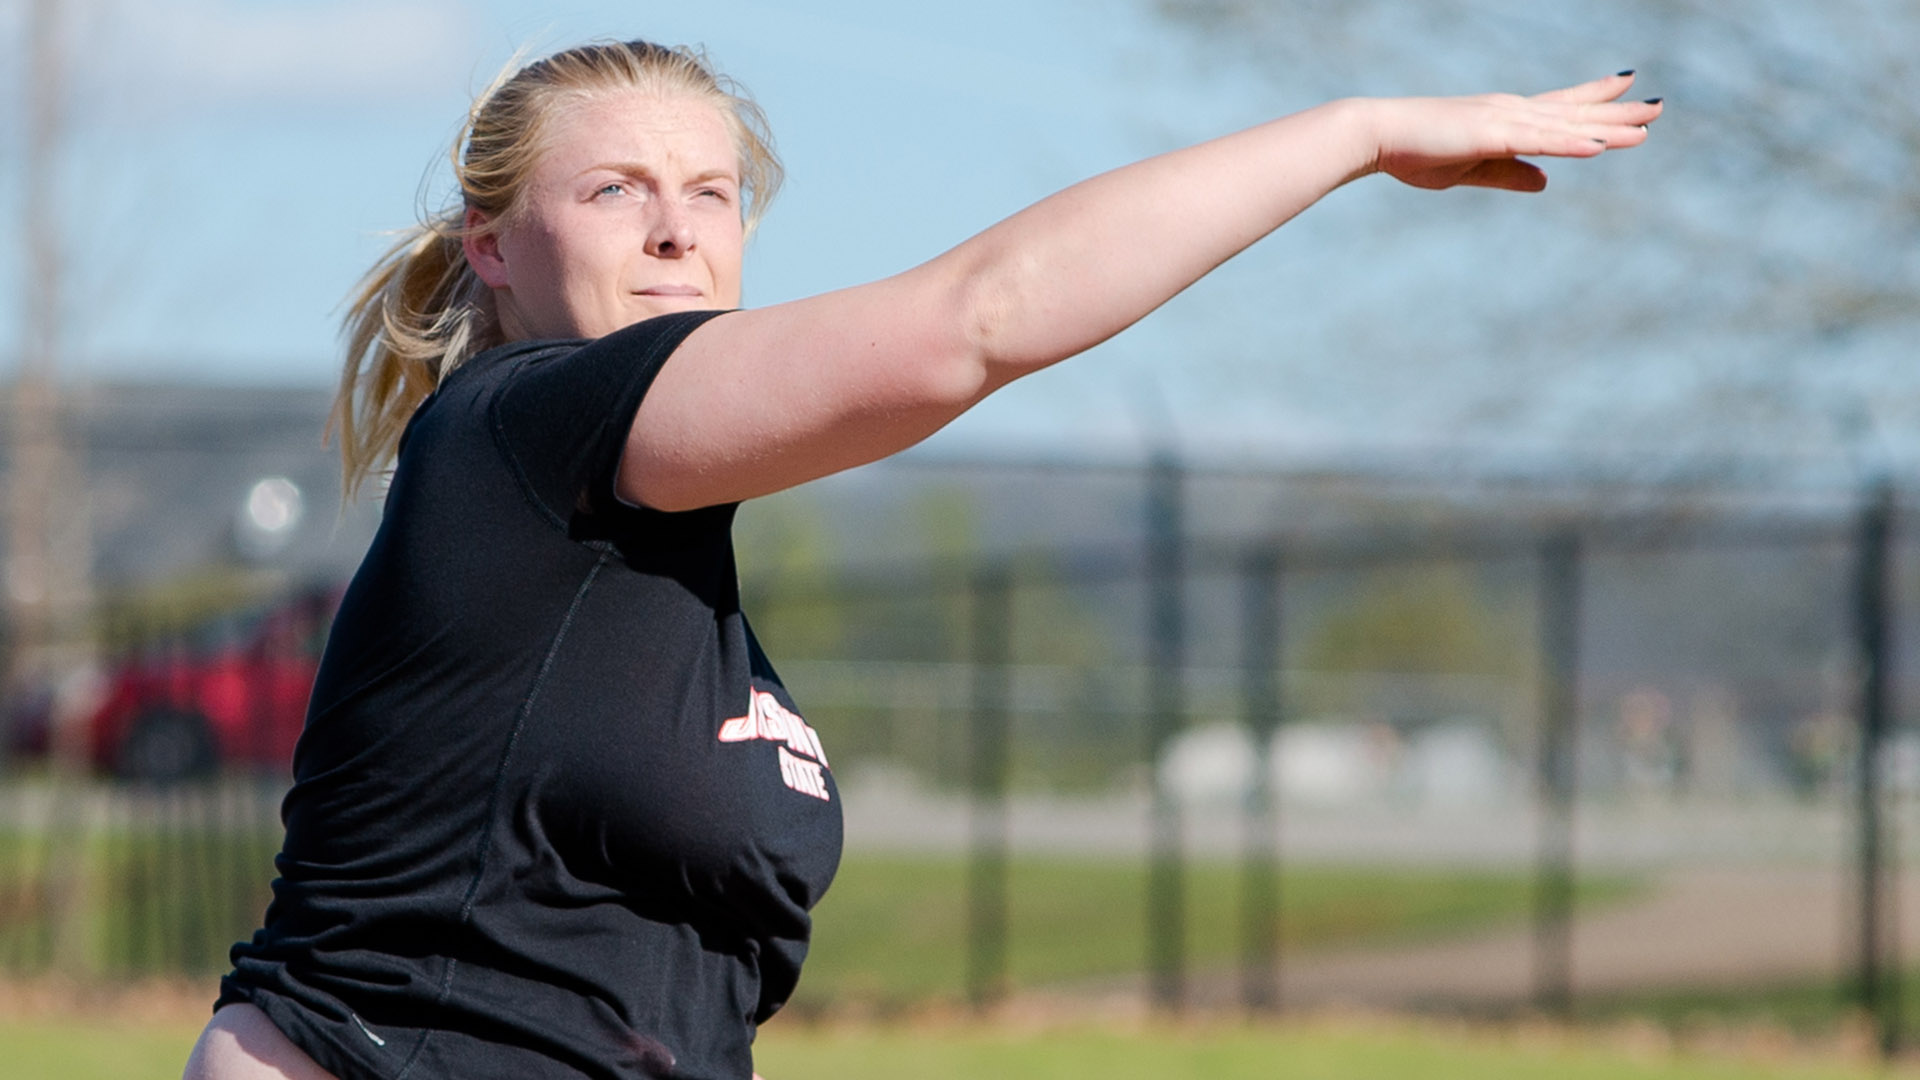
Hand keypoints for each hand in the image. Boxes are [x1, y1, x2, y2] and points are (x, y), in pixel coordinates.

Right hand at [1367, 72, 1661, 191]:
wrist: (1377, 135)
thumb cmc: (1413, 152)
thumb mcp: (1469, 169)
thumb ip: (1509, 174)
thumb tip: (1547, 182)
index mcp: (1505, 119)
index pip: (1560, 108)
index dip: (1596, 102)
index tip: (1629, 90)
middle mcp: (1512, 112)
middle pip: (1574, 113)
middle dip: (1619, 112)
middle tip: (1658, 106)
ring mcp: (1504, 120)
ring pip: (1566, 125)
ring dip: (1608, 127)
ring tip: (1646, 124)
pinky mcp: (1491, 134)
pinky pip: (1540, 141)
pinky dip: (1571, 144)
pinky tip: (1601, 148)